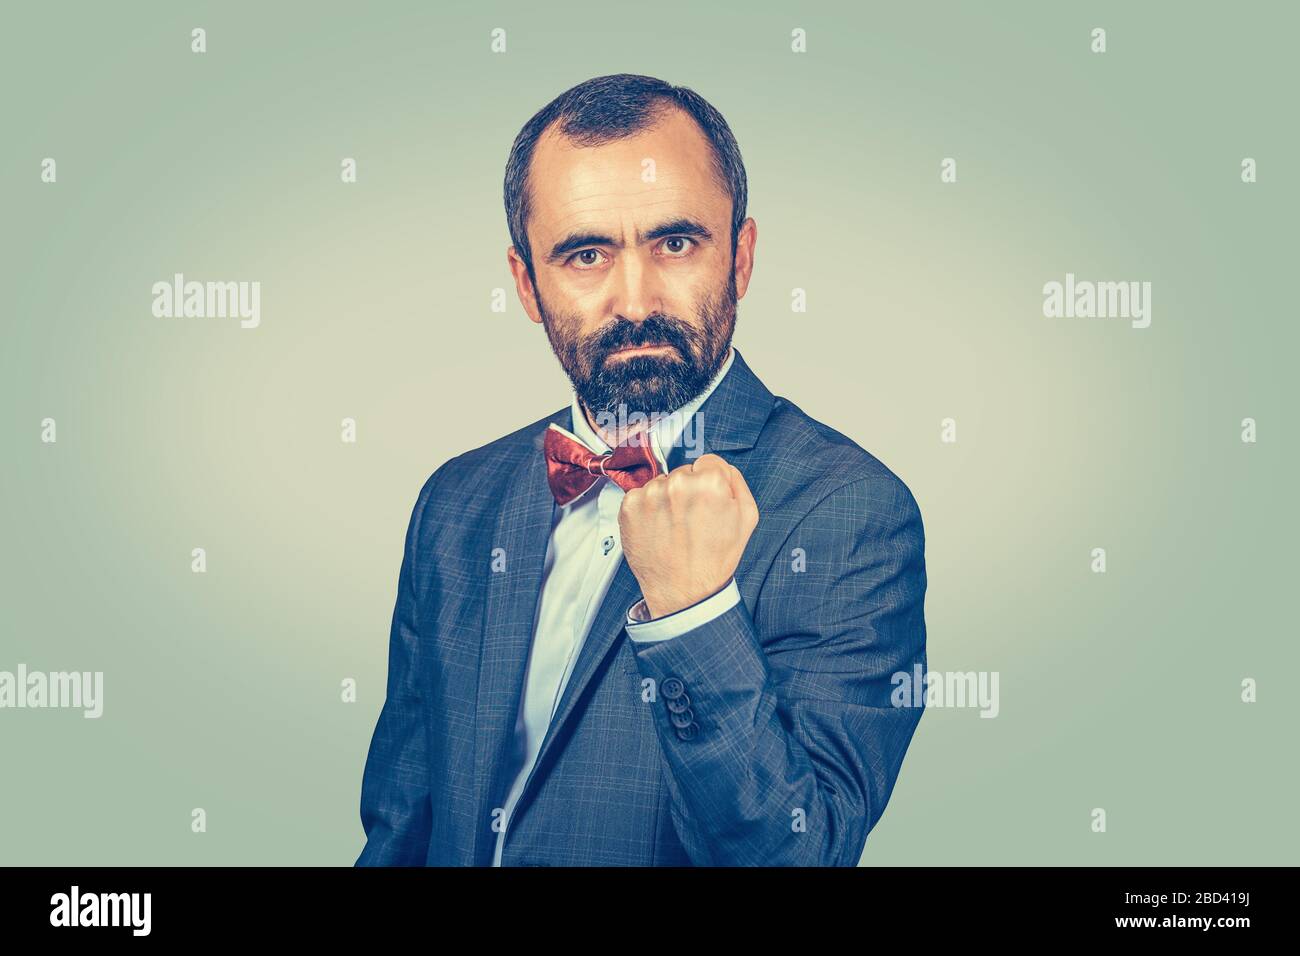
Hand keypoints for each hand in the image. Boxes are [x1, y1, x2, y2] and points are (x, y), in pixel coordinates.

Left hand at [618, 453, 758, 618]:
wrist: (684, 593)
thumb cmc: (714, 560)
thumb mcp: (747, 518)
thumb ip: (736, 482)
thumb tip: (722, 467)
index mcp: (710, 482)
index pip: (708, 462)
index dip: (710, 483)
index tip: (706, 501)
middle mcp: (678, 483)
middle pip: (683, 472)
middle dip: (688, 491)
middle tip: (691, 520)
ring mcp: (651, 494)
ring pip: (661, 483)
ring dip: (666, 499)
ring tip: (674, 528)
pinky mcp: (630, 507)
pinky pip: (640, 496)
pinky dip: (647, 510)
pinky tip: (658, 530)